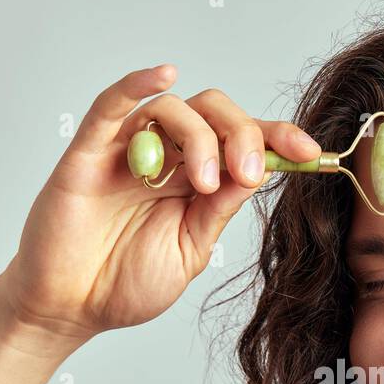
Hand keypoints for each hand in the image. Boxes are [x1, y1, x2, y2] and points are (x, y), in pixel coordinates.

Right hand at [2, 64, 320, 340]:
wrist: (71, 310)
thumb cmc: (124, 285)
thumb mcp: (189, 251)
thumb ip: (218, 211)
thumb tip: (257, 171)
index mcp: (196, 182)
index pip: (243, 143)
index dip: (278, 139)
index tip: (312, 153)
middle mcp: (166, 158)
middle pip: (213, 113)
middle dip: (241, 135)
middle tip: (246, 172)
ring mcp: (127, 152)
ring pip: (171, 109)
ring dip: (199, 137)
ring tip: (204, 182)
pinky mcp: (88, 154)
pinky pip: (111, 105)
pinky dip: (136, 83)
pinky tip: (164, 73)